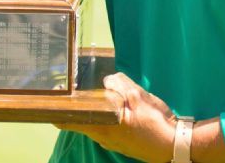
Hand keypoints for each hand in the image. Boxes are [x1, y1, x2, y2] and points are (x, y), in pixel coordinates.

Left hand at [58, 73, 176, 162]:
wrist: (174, 145)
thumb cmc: (155, 123)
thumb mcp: (138, 98)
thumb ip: (119, 85)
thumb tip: (106, 79)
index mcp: (101, 126)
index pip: (67, 122)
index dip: (56, 110)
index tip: (50, 97)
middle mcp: (102, 137)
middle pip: (79, 122)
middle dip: (75, 107)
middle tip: (72, 88)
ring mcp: (112, 142)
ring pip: (94, 124)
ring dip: (92, 112)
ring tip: (93, 94)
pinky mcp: (122, 143)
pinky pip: (106, 128)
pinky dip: (105, 117)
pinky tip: (114, 107)